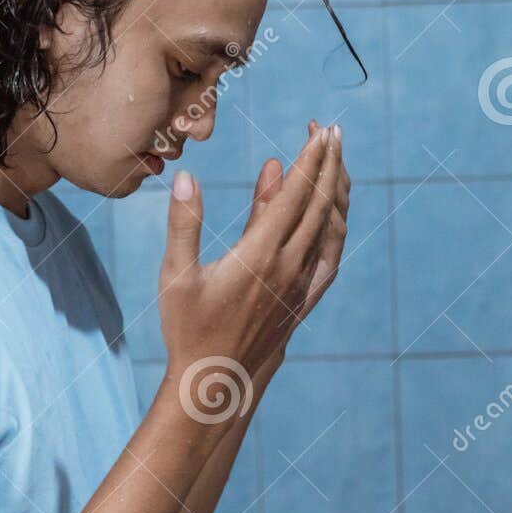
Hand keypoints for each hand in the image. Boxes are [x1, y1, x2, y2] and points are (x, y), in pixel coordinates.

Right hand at [157, 121, 343, 394]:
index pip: (296, 195)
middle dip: (329, 164)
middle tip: (333, 132)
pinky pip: (330, 256)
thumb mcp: (176, 274)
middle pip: (320, 204)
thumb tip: (186, 178)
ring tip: (335, 164)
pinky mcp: (304, 299)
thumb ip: (184, 223)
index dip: (311, 160)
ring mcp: (301, 284)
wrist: (217, 380)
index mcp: (260, 255)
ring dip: (336, 192)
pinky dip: (335, 227)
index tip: (322, 132)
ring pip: (331, 228)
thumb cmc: (189, 328)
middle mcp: (289, 267)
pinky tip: (333, 214)